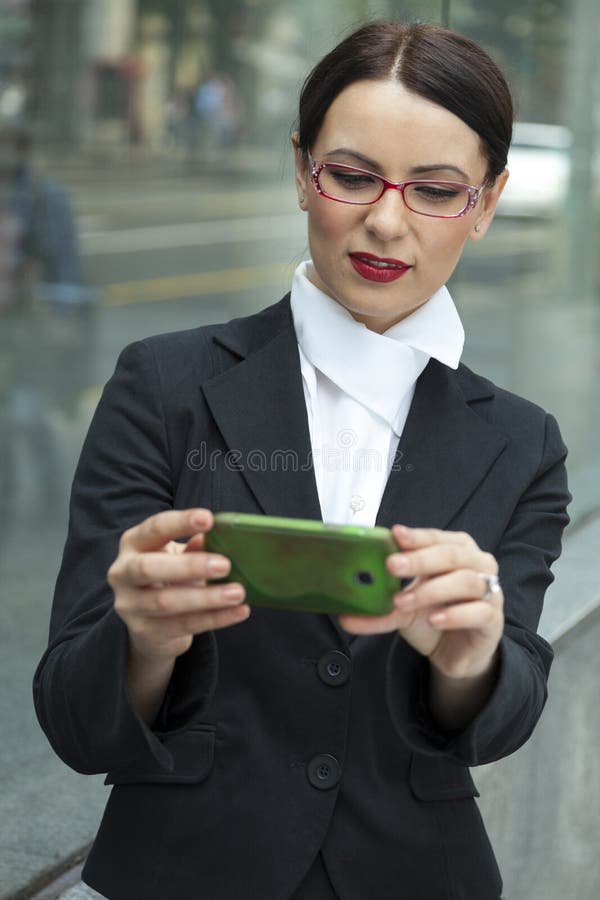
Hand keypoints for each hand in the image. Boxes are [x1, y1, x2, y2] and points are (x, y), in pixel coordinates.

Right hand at [108, 508, 249, 663]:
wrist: (152, 624)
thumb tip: (219, 537)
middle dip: (189, 566)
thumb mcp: (180, 556)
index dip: (180, 522)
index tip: (208, 519)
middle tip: (225, 565)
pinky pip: (182, 625)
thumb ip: (195, 547)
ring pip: (166, 602)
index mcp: (133, 543)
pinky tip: (238, 611)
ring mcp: (130, 605)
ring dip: (206, 597)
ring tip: (237, 592)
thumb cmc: (170, 577)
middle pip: (148, 568)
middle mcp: (122, 572)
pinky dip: (214, 618)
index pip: (154, 529)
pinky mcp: (144, 631)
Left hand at [339, 525, 503, 680]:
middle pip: (452, 554)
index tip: (394, 535)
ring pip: (465, 581)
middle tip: (392, 566)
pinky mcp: (493, 618)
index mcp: (456, 550)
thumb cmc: (433, 616)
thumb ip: (380, 607)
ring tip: (404, 602)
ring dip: (431, 590)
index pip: (436, 537)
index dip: (416, 536)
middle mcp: (477, 564)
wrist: (456, 653)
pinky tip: (434, 620)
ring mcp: (489, 590)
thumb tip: (344, 614)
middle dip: (420, 559)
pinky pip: (479, 611)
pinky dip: (454, 614)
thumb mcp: (404, 609)